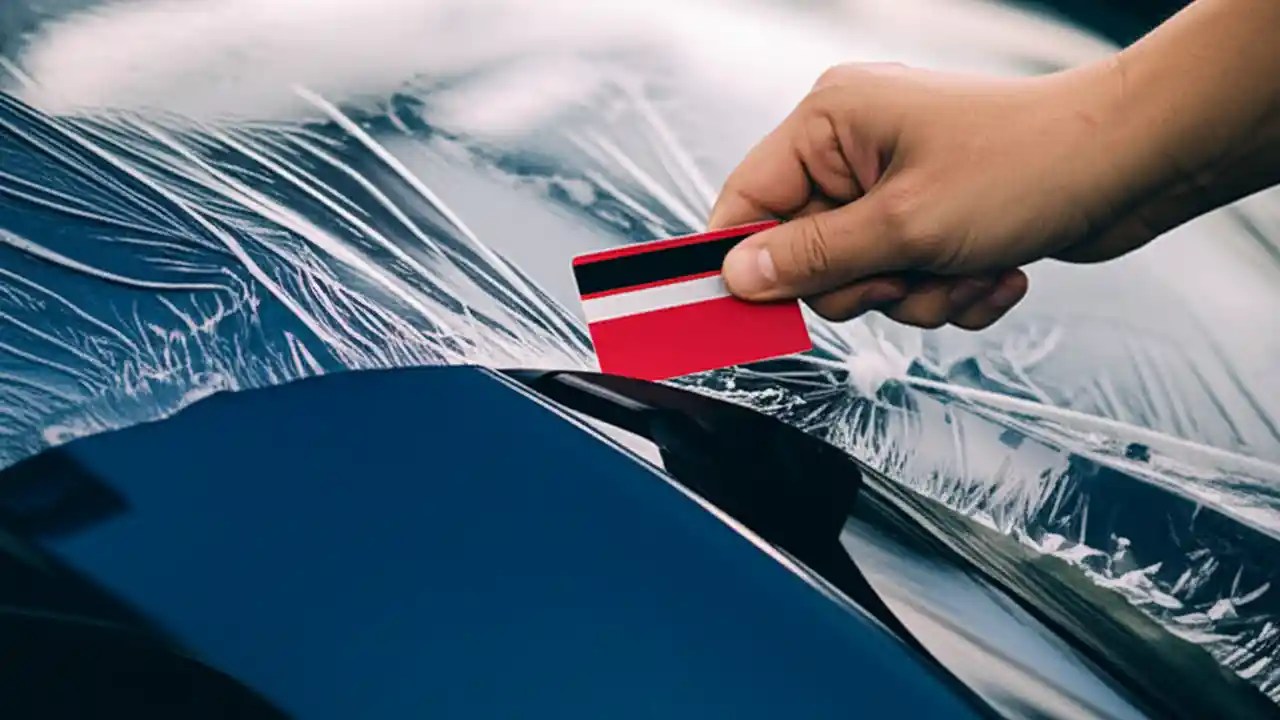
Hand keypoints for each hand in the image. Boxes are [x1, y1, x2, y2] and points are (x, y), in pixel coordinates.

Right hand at [709, 60, 1172, 329]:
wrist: (1132, 163)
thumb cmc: (1025, 167)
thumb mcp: (904, 225)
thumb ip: (812, 258)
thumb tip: (737, 278)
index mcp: (831, 122)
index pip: (747, 200)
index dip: (741, 260)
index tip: (738, 315)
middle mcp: (856, 149)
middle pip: (805, 254)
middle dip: (864, 284)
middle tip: (905, 275)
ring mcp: (896, 185)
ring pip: (862, 280)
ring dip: (916, 295)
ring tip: (967, 269)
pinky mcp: (933, 217)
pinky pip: (908, 281)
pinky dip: (949, 291)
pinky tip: (994, 271)